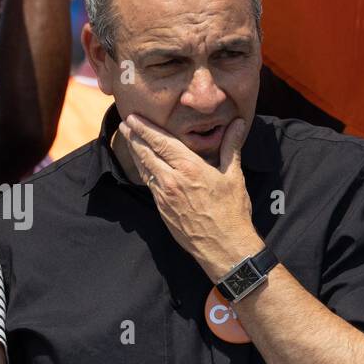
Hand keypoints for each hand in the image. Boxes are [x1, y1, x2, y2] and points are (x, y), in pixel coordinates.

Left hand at [118, 113, 263, 279]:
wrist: (223, 247)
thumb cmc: (232, 212)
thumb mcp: (234, 175)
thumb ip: (231, 145)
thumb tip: (239, 122)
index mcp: (189, 168)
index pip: (161, 142)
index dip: (145, 128)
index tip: (133, 117)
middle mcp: (171, 180)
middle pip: (146, 152)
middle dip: (134, 136)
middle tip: (125, 122)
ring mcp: (163, 195)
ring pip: (144, 167)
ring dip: (135, 151)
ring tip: (128, 137)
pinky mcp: (161, 208)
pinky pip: (148, 182)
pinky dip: (143, 168)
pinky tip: (141, 162)